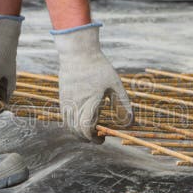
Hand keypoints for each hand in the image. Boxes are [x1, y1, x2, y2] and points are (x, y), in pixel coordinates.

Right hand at [53, 23, 132, 141]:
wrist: (77, 53)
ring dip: (79, 131)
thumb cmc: (99, 67)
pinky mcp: (62, 98)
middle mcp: (74, 105)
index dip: (93, 139)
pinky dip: (73, 123)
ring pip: (69, 125)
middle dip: (87, 138)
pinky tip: (83, 117)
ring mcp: (66, 102)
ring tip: (91, 128)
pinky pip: (65, 117)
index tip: (102, 139)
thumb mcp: (115, 85)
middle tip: (98, 136)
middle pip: (76, 131)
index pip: (85, 130)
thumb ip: (122, 105)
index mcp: (88, 103)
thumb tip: (130, 123)